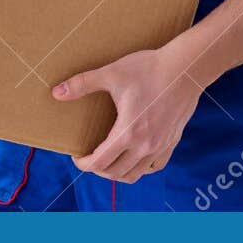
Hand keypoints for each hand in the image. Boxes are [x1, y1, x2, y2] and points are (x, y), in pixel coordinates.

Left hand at [51, 44, 205, 182]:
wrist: (185, 68)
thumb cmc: (148, 69)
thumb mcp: (111, 74)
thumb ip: (82, 84)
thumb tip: (56, 92)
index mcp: (128, 133)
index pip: (100, 162)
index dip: (84, 164)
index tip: (76, 157)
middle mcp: (145, 146)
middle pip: (116, 172)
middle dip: (98, 169)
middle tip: (89, 157)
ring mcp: (161, 146)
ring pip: (136, 174)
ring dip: (118, 172)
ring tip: (108, 160)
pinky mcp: (172, 141)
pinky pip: (155, 166)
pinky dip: (141, 168)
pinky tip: (134, 158)